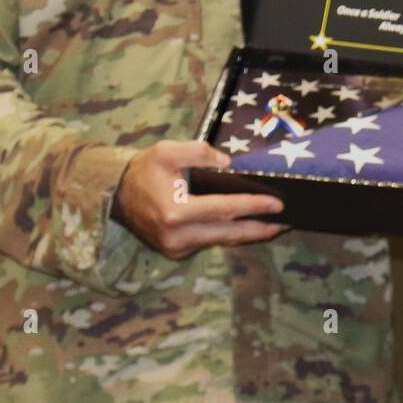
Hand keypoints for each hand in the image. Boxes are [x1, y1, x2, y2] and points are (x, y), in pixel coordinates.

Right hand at [111, 140, 288, 258]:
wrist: (115, 195)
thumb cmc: (144, 170)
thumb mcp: (168, 150)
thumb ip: (200, 153)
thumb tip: (229, 164)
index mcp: (176, 212)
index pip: (225, 209)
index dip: (253, 206)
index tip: (277, 204)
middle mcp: (177, 236)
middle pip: (228, 233)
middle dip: (260, 228)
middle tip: (286, 223)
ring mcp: (176, 247)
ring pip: (220, 240)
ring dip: (248, 234)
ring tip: (274, 227)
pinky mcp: (175, 251)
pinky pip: (209, 242)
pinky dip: (229, 235)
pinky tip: (247, 228)